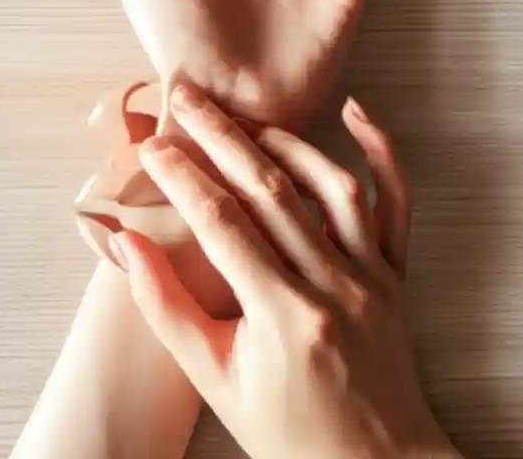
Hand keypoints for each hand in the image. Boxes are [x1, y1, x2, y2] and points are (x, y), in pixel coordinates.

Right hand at [108, 84, 459, 458]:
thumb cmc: (287, 429)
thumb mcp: (213, 380)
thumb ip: (166, 309)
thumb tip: (126, 244)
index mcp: (282, 317)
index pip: (222, 224)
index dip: (182, 178)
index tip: (152, 147)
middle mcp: (333, 287)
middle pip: (270, 191)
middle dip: (222, 137)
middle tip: (186, 96)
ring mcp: (372, 277)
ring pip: (330, 186)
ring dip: (284, 140)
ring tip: (242, 115)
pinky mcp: (396, 275)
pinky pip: (395, 205)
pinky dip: (381, 154)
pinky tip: (355, 115)